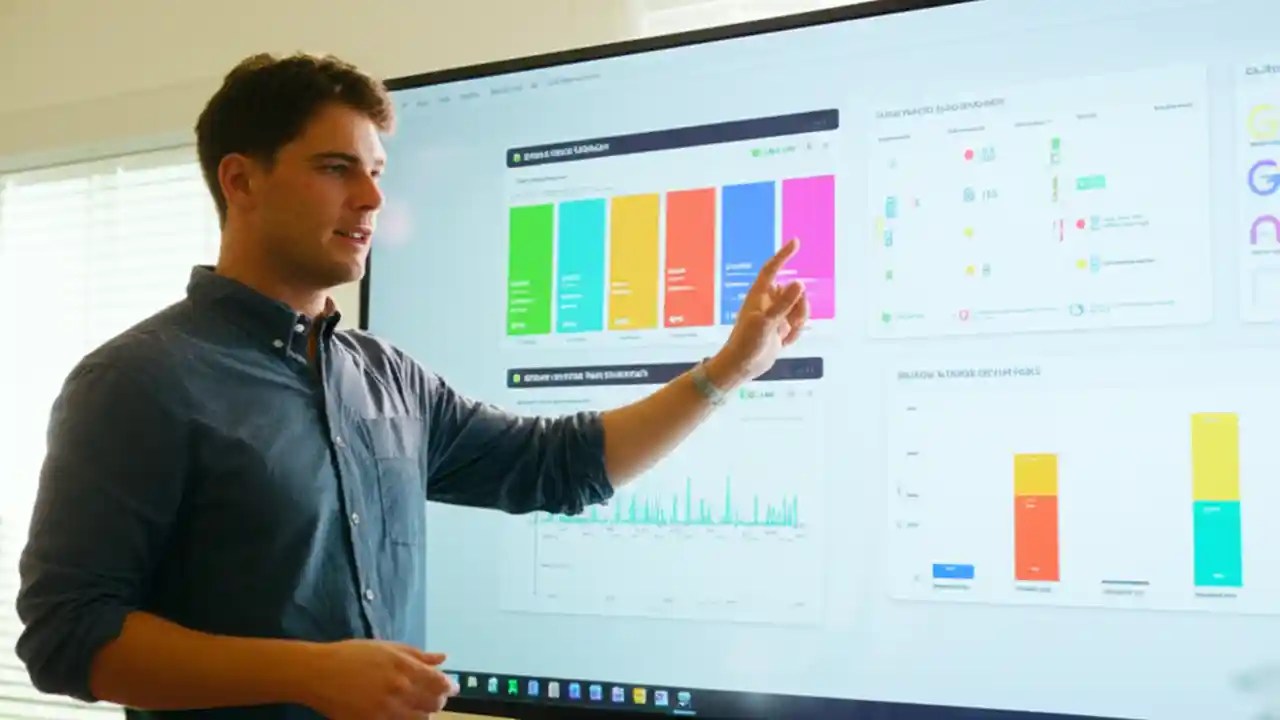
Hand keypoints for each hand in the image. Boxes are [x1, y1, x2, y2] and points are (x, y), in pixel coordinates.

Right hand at [300, 639, 457, 718]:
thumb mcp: (387, 648)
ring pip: (421, 719)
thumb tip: (442, 658)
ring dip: (423, 712)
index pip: (440, 683)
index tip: (452, 687)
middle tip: (433, 695)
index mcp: (405, 668)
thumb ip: (417, 655)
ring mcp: (387, 711)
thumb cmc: (352, 655)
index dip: (450, 687)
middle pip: (434, 704)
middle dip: (438, 699)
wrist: (319, 674)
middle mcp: (400, 690)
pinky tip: (400, 713)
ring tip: (415, 705)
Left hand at [708, 238, 809, 387]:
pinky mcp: (781, 328)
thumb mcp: (766, 322)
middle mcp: (768, 302)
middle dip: (800, 305)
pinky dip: (795, 333)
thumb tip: (799, 283)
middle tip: (792, 321)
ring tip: (787, 335)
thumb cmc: (747, 342)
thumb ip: (784, 304)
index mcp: (759, 295)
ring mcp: (775, 315)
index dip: (783, 255)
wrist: (742, 366)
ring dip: (799, 320)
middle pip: (794, 291)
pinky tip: (785, 343)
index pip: (772, 269)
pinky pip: (798, 323)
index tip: (796, 242)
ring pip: (799, 307)